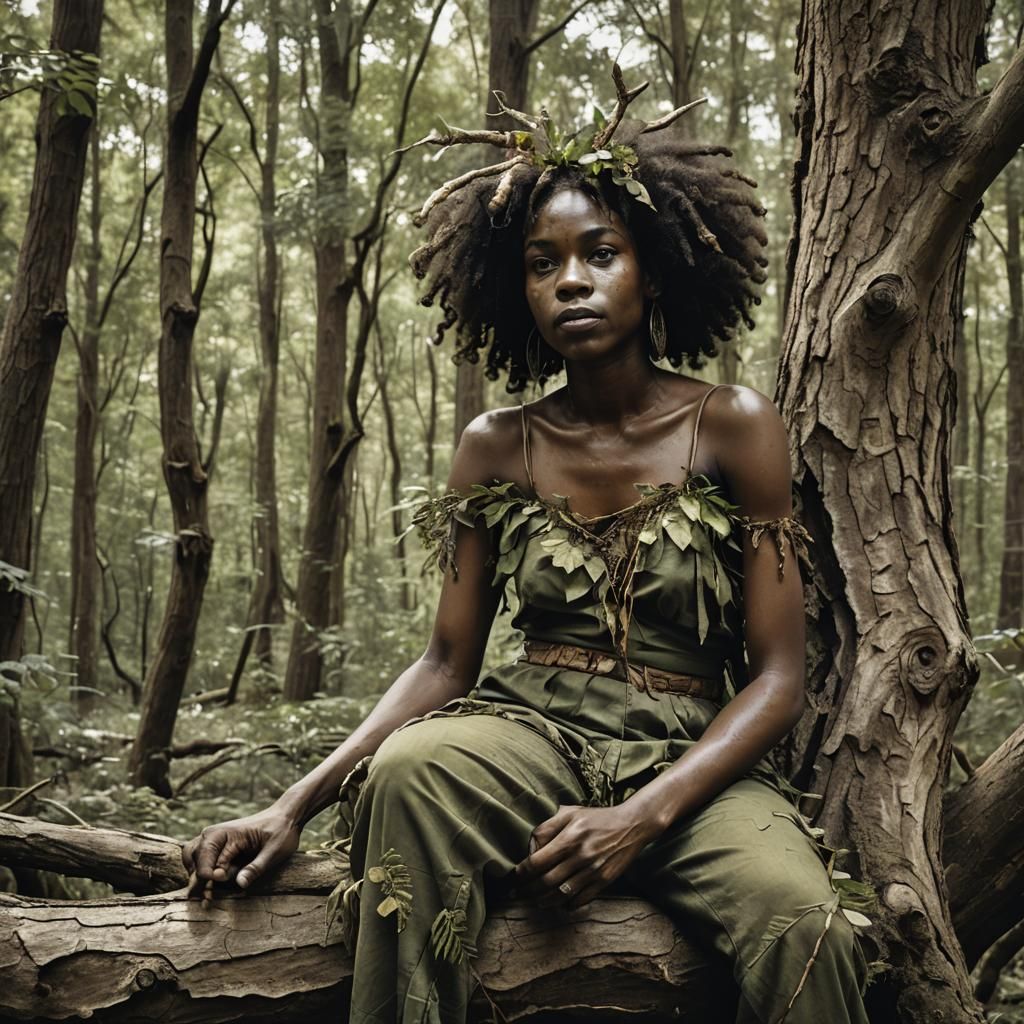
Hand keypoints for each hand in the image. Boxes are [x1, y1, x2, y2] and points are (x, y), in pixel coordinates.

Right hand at [181, 805, 300, 902]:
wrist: (285, 817)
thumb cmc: (281, 832)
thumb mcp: (274, 851)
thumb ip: (256, 867)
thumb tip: (240, 884)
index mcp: (226, 833)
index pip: (206, 861)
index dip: (211, 876)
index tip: (222, 882)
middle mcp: (214, 834)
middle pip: (193, 859)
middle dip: (197, 880)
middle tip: (208, 900)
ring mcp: (214, 839)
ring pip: (191, 858)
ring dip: (196, 876)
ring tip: (207, 895)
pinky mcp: (217, 846)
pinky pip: (199, 859)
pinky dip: (200, 872)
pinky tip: (210, 887)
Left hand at [514, 803, 661, 909]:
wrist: (631, 825)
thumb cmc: (596, 818)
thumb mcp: (570, 813)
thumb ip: (547, 826)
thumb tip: (531, 845)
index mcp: (569, 837)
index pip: (537, 862)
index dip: (522, 873)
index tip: (516, 877)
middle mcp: (580, 856)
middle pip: (546, 882)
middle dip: (528, 891)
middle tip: (520, 894)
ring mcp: (593, 870)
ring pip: (561, 894)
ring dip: (545, 901)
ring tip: (536, 902)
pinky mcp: (604, 881)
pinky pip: (581, 900)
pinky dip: (567, 905)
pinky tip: (560, 903)